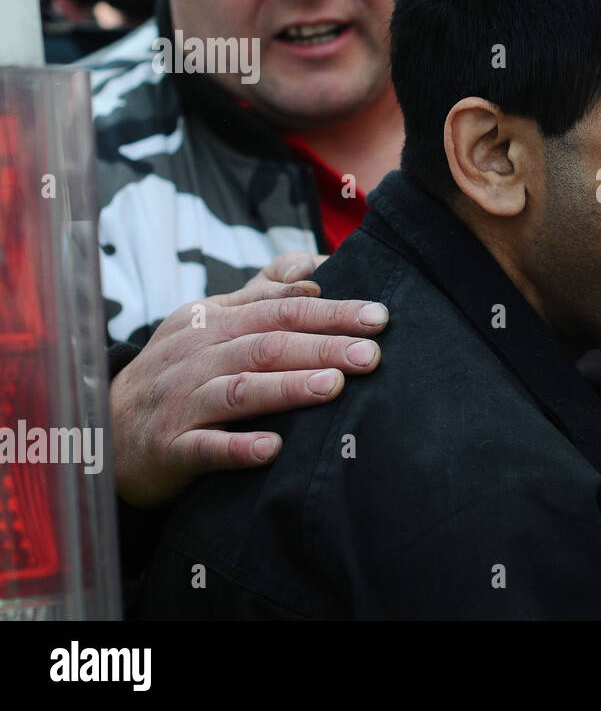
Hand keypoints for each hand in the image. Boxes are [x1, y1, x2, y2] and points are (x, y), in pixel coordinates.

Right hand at [111, 251, 387, 507]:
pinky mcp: (170, 448)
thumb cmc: (181, 369)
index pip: (282, 309)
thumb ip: (263, 291)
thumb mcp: (213, 320)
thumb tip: (314, 264)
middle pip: (268, 345)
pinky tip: (273, 449)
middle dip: (324, 346)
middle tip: (373, 355)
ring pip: (240, 390)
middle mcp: (198, 355)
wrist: (107, 428)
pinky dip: (238, 447)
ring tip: (334, 387)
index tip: (380, 316)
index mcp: (216, 320)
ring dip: (287, 388)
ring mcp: (181, 402)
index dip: (332, 311)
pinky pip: (205, 447)